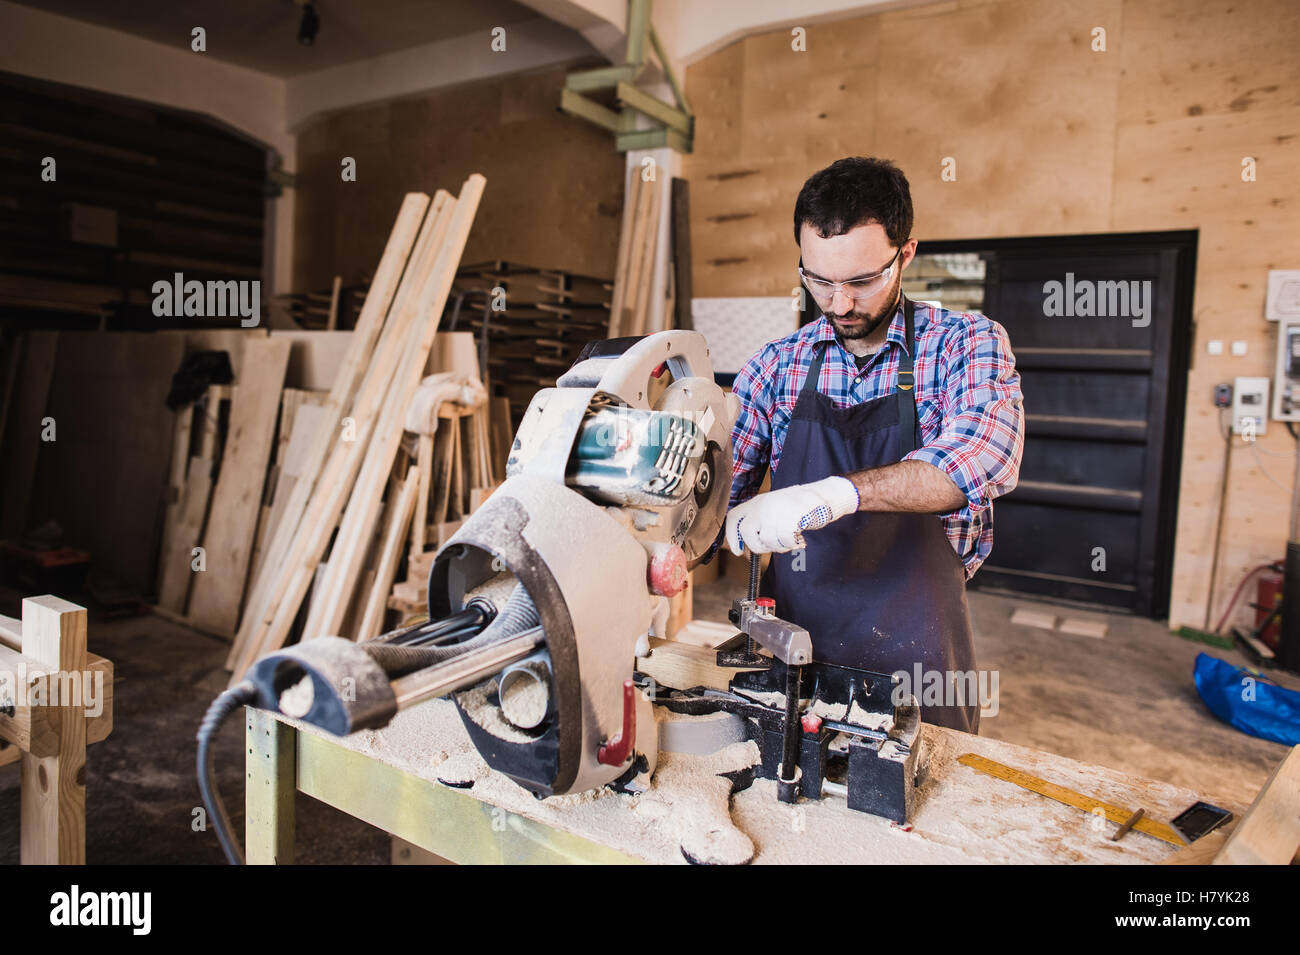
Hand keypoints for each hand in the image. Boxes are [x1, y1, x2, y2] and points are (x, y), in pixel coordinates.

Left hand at [725, 476, 859, 553]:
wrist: (822, 496)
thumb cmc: (799, 506)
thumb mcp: (774, 507)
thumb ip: (760, 521)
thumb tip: (747, 546)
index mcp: (757, 501)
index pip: (734, 517)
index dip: (732, 536)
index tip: (737, 551)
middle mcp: (763, 504)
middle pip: (746, 531)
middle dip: (757, 546)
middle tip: (772, 547)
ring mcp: (776, 510)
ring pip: (767, 539)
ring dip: (779, 546)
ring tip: (791, 539)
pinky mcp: (789, 517)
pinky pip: (783, 540)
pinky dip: (791, 544)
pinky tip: (799, 539)